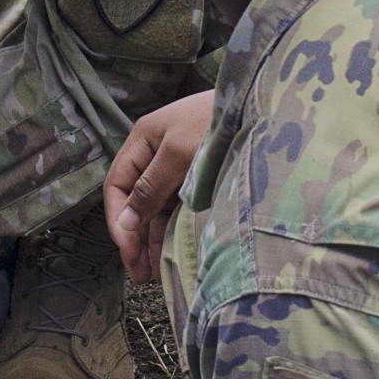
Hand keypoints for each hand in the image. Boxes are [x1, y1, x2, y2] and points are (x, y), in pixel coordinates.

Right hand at [104, 90, 214, 284]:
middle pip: (133, 202)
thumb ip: (150, 188)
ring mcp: (175, 168)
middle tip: (138, 273)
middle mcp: (154, 156)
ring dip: (151, 240)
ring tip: (151, 273)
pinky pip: (175, 209)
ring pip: (155, 210)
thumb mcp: (178, 154)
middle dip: (133, 237)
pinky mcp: (196, 179)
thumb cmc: (214, 123)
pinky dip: (170, 231)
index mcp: (142, 142)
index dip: (118, 219)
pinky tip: (170, 252)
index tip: (127, 250)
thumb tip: (125, 222)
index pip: (116, 186)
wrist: (262, 106)